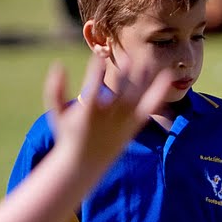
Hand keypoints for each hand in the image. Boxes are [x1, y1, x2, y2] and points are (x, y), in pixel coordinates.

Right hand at [41, 54, 171, 160]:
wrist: (84, 165)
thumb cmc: (68, 135)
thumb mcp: (56, 114)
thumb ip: (54, 90)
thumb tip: (58, 65)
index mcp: (88, 115)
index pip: (92, 91)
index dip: (94, 74)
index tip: (97, 57)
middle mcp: (107, 120)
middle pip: (118, 95)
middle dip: (124, 77)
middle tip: (129, 56)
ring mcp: (122, 124)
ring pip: (136, 100)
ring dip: (144, 81)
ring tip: (150, 62)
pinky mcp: (132, 128)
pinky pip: (147, 110)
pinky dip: (157, 94)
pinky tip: (167, 80)